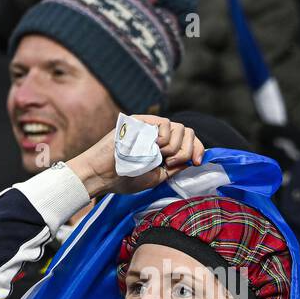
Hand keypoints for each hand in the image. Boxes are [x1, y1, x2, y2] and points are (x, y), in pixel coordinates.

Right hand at [66, 115, 204, 198]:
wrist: (101, 175)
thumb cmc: (124, 178)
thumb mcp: (157, 177)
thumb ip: (175, 168)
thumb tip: (192, 159)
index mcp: (162, 147)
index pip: (189, 141)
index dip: (198, 149)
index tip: (197, 163)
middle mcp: (158, 134)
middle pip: (188, 132)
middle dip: (187, 150)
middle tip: (172, 163)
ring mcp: (149, 126)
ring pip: (179, 128)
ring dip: (175, 147)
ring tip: (160, 158)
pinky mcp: (141, 120)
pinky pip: (165, 123)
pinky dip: (164, 139)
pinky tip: (154, 148)